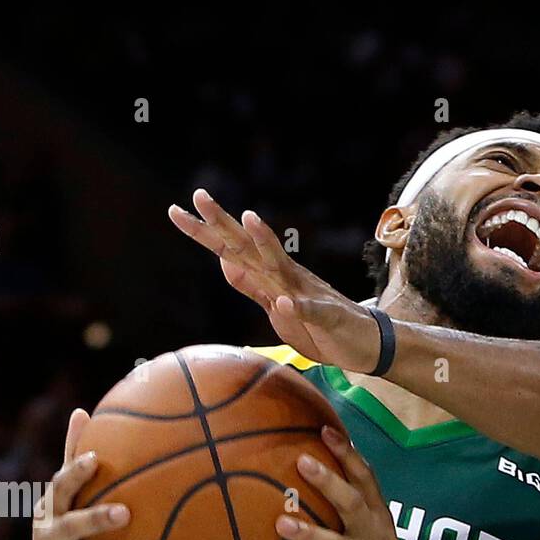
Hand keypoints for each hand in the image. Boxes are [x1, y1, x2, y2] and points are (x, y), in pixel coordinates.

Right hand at [18, 409, 157, 539]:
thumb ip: (72, 459)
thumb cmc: (63, 531)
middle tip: (126, 511)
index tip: (96, 458)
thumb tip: (81, 411)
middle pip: (72, 527)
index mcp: (51, 511)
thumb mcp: (63, 500)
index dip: (76, 473)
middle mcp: (52, 539)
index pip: (60, 487)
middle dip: (96, 519)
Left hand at [168, 190, 381, 371]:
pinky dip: (297, 308)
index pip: (231, 250)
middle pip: (249, 247)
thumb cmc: (318, 327)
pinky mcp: (328, 317)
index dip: (204, 232)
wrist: (364, 344)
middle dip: (224, 223)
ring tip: (248, 219)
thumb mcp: (275, 307)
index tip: (175, 211)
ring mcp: (308, 295)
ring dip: (265, 243)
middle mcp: (286, 277)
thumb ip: (251, 286)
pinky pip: (312, 312)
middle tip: (199, 195)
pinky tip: (285, 304)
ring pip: (282, 266)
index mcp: (270, 277)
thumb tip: (223, 264)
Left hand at [264, 425, 417, 539]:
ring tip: (281, 524)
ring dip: (309, 534)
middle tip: (302, 461)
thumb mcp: (373, 531)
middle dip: (329, 482)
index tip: (325, 429)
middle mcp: (370, 535)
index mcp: (376, 517)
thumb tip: (314, 469)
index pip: (365, 478)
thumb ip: (352, 505)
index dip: (347, 453)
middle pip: (353, 503)